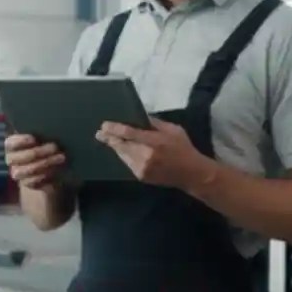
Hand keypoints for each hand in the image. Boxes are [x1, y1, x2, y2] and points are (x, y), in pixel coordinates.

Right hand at [4, 133, 65, 190]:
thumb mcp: (41, 137)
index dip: (20, 141)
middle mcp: (11, 159)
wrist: (48, 167)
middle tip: (54, 147)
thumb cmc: (42, 146)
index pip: (10, 143)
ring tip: (60, 157)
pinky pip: (34, 182)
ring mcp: (18, 173)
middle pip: (21, 157)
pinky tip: (56, 169)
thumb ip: (40, 133)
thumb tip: (49, 127)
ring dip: (46, 163)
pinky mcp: (27, 184)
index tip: (33, 138)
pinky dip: (47, 175)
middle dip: (39, 152)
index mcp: (11, 145)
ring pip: (28, 170)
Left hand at [96, 118, 213, 190]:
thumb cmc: (183, 148)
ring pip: (122, 155)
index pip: (129, 133)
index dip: (114, 129)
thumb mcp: (173, 129)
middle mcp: (146, 155)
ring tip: (108, 140)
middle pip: (121, 145)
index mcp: (154, 141)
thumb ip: (155, 123)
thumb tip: (138, 115)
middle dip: (109, 139)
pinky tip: (121, 150)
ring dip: (115, 147)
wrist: (192, 173)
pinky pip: (128, 163)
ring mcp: (142, 167)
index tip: (104, 125)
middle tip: (100, 133)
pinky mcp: (141, 176)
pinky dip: (124, 156)